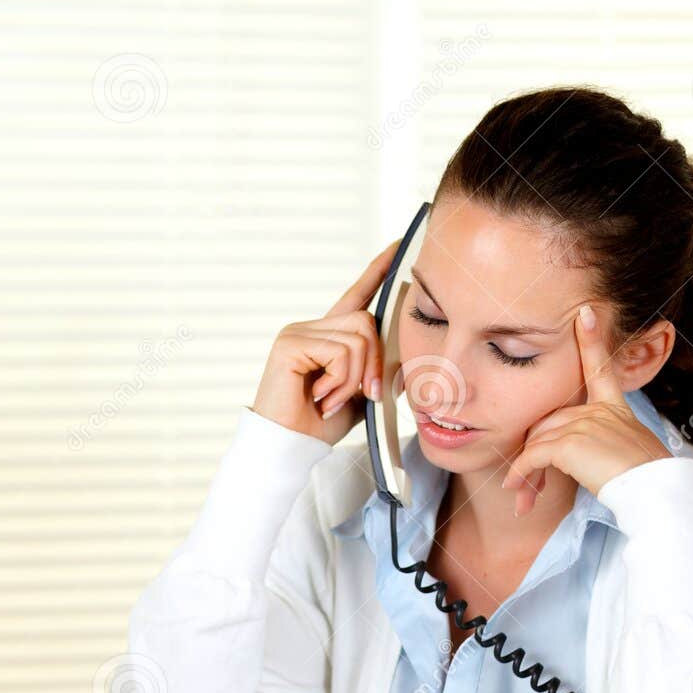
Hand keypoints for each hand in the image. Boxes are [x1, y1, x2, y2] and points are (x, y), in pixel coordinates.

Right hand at [250, 239, 398, 446]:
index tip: (397, 246)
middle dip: (375, 363)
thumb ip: (377, 368)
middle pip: (367, 322)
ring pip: (357, 339)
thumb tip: (403, 353)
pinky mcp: (290, 344)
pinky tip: (321, 396)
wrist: (290, 446)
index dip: (377, 271)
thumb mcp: (360, 393)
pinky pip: (339, 352)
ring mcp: (297, 333)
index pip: (356, 295)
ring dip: (355, 378)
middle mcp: (310, 327)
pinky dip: (340, 380)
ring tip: (333, 399)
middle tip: (365, 394)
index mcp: (327, 336)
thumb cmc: (320, 424)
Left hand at [503, 304, 671, 514]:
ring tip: (519, 494)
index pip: (600, 368)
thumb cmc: (646, 480)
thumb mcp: (629, 452)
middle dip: (533, 452)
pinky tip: (517, 489)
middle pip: (550, 422)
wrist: (653, 491)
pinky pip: (532, 456)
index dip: (593, 341)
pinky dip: (521, 473)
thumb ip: (602, 442)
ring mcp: (583, 423)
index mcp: (615, 408)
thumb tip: (579, 454)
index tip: (586, 313)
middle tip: (522, 483)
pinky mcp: (569, 443)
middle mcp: (598, 411)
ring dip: (524, 470)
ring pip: (538, 442)